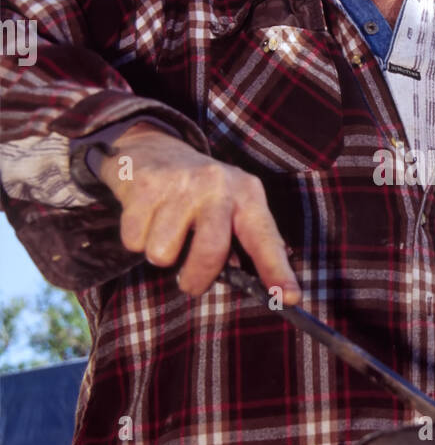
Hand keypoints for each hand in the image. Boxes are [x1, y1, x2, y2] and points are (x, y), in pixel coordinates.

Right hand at [98, 122, 300, 299]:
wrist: (153, 148)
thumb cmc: (200, 193)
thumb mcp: (231, 207)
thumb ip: (243, 244)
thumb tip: (258, 288)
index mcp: (246, 194)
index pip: (265, 238)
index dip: (277, 270)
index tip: (290, 297)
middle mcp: (217, 185)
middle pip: (210, 252)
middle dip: (196, 280)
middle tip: (190, 283)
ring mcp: (179, 183)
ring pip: (163, 254)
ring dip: (160, 255)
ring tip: (165, 234)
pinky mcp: (144, 186)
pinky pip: (134, 241)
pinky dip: (137, 240)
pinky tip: (147, 220)